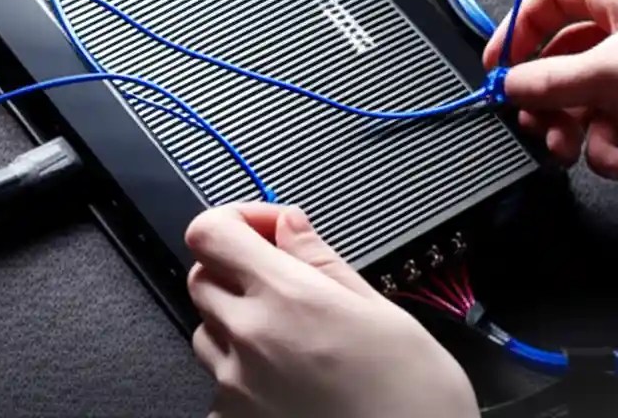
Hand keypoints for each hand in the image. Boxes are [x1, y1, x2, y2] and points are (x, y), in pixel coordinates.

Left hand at [185, 203, 476, 417]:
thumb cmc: (415, 403)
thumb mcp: (384, 314)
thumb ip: (323, 262)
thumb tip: (290, 226)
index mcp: (287, 298)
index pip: (210, 231)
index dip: (236, 219)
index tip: (270, 230)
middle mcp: (249, 339)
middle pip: (203, 277)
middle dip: (238, 269)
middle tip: (286, 281)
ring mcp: (235, 386)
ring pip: (208, 330)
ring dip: (238, 321)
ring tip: (294, 339)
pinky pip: (220, 383)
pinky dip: (244, 374)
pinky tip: (291, 382)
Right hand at [484, 0, 617, 177]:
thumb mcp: (611, 74)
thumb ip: (550, 80)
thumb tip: (511, 84)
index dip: (518, 26)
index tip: (499, 65)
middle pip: (561, 53)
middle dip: (543, 93)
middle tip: (532, 120)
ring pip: (583, 95)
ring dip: (571, 128)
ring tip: (571, 152)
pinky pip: (612, 122)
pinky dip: (605, 145)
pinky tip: (615, 163)